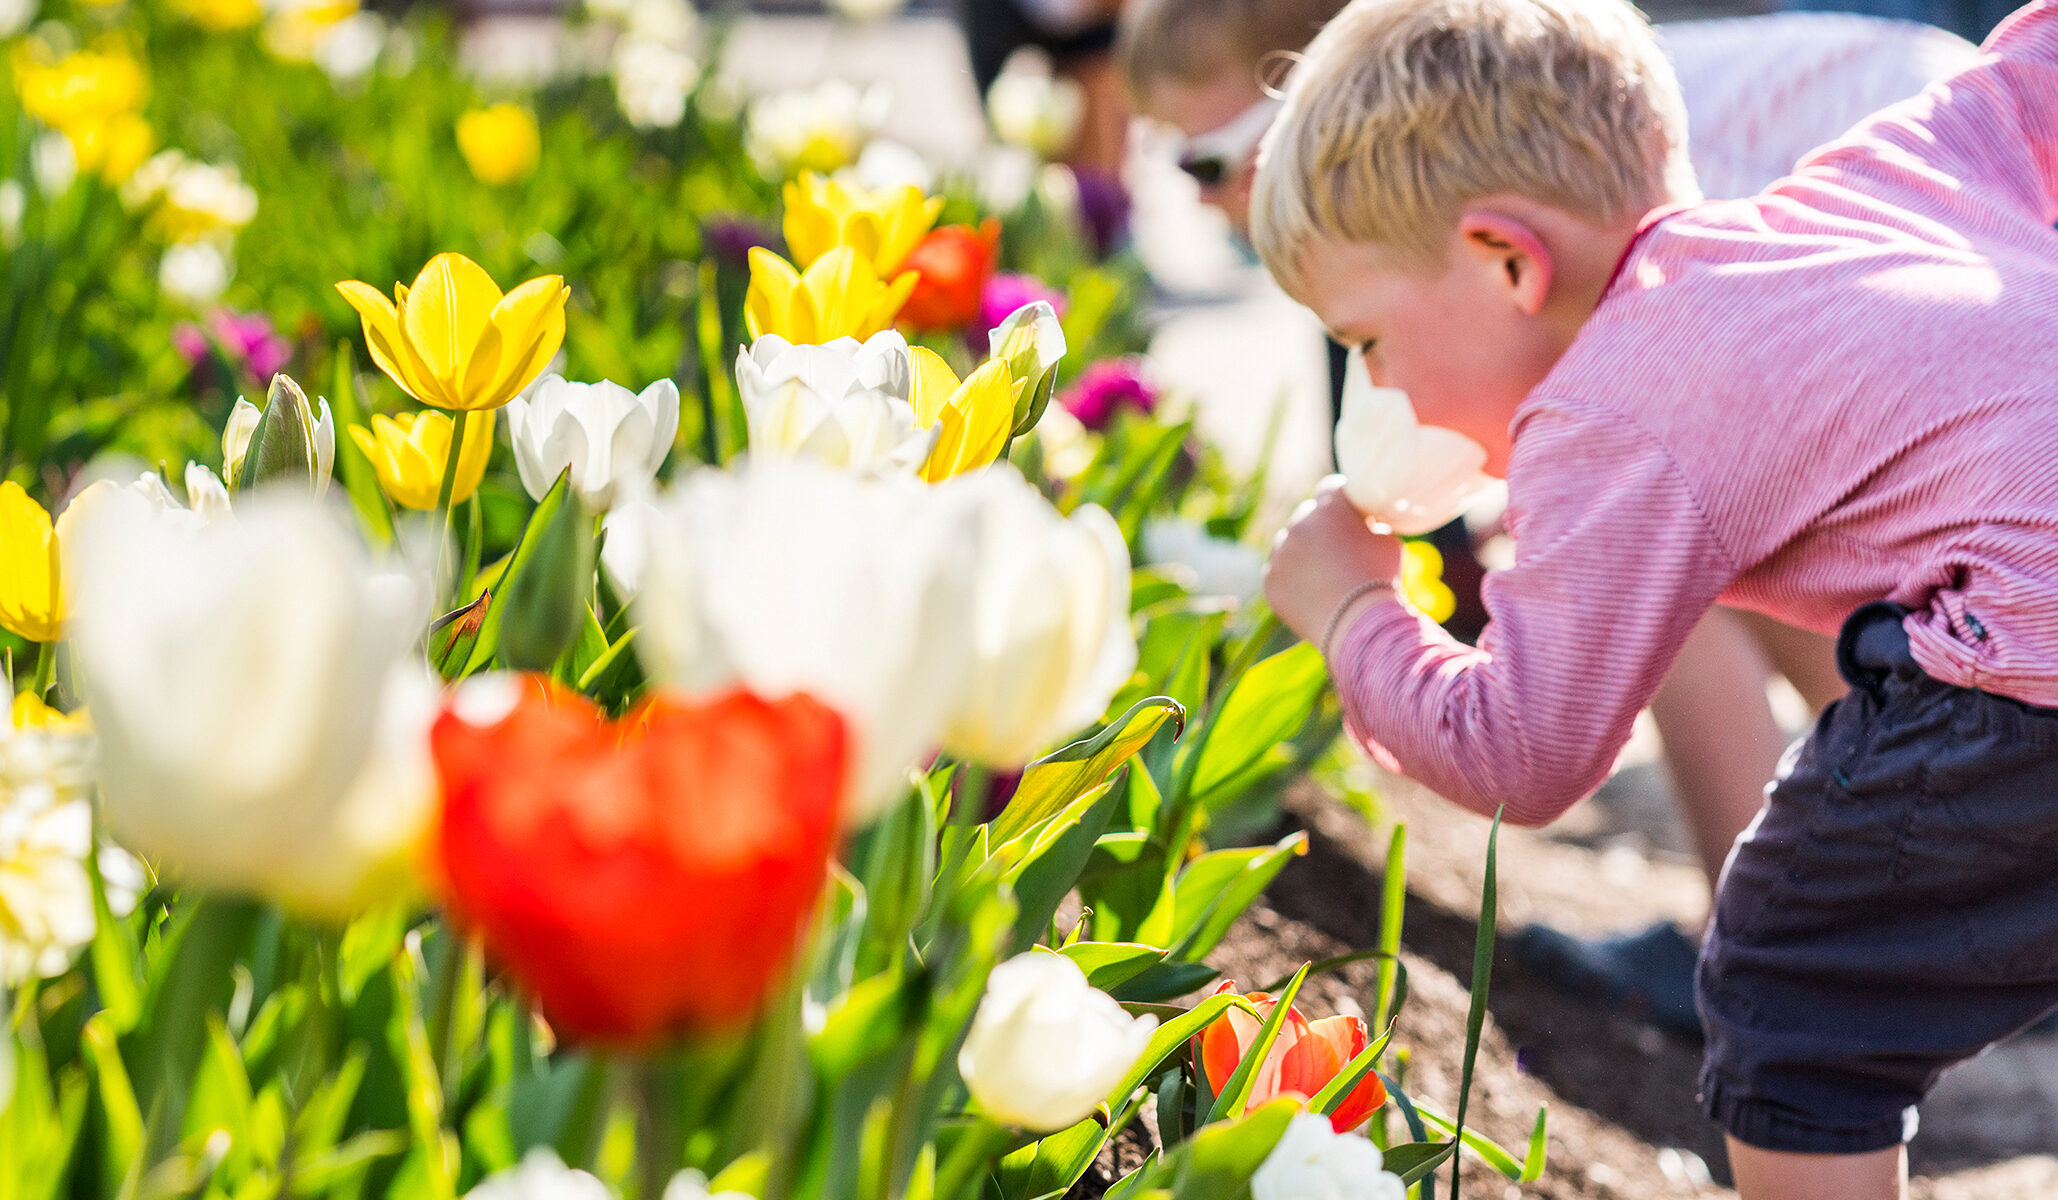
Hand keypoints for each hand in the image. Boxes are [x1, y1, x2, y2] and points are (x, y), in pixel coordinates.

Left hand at [1265, 476, 1405, 647]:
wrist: (1359, 624)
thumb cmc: (1381, 580)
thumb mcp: (1389, 542)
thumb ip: (1374, 527)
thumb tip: (1369, 528)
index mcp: (1330, 508)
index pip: (1330, 488)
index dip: (1340, 500)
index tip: (1348, 512)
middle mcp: (1299, 524)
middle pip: (1306, 515)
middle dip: (1320, 526)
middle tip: (1336, 546)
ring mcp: (1281, 552)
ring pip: (1287, 543)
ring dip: (1301, 551)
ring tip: (1321, 573)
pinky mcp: (1270, 580)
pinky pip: (1277, 571)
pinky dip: (1289, 578)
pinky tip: (1307, 590)